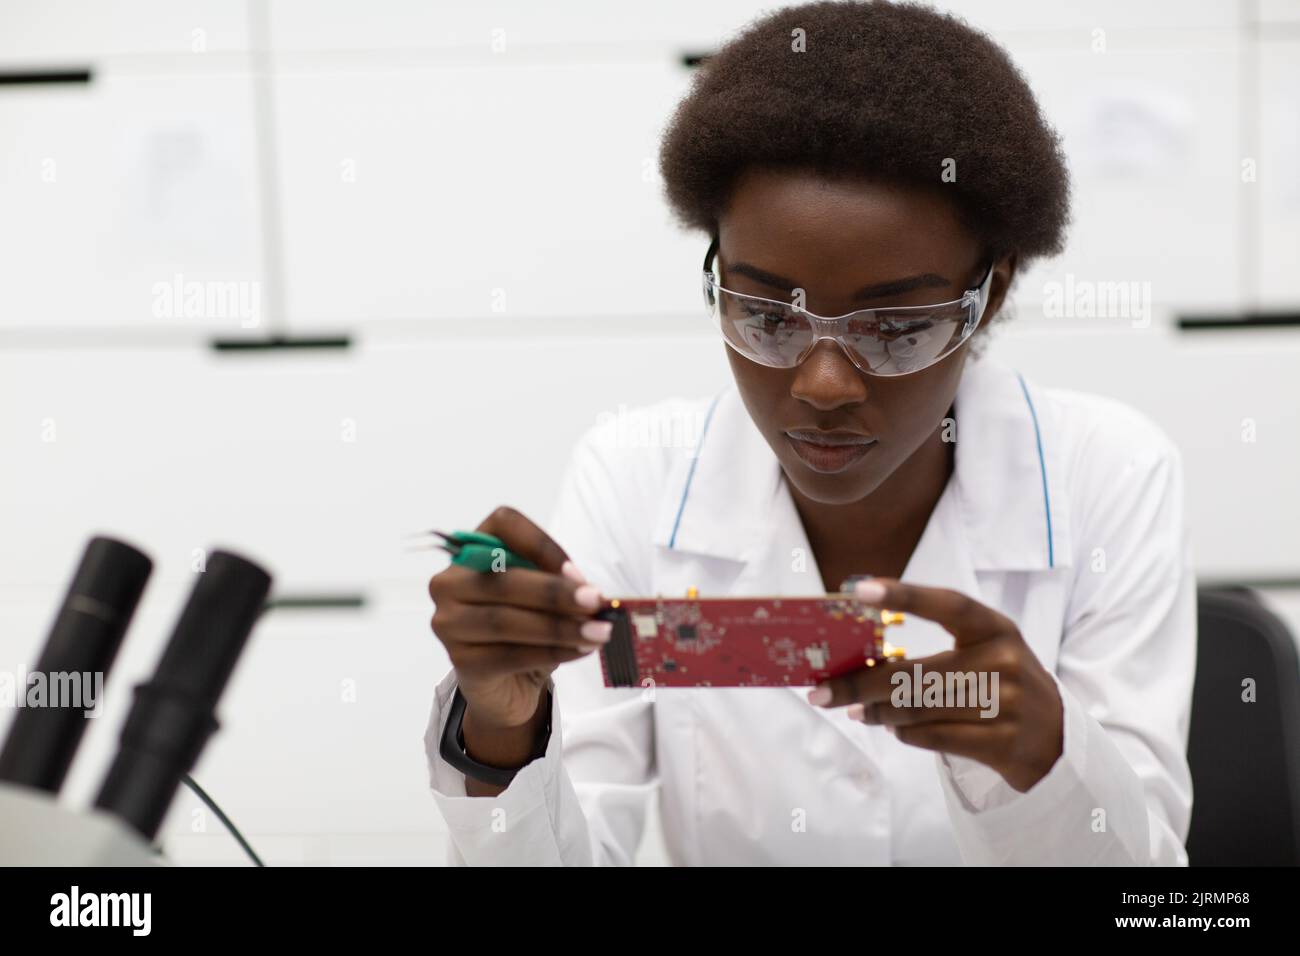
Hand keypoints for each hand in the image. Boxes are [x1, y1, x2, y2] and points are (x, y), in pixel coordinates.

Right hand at [427, 506, 609, 729]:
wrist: (506, 682)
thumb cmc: (525, 626)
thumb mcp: (541, 595)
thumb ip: (558, 584)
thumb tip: (586, 589)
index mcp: (470, 549)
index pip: (503, 525)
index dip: (542, 545)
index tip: (576, 571)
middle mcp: (450, 582)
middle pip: (504, 580)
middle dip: (556, 593)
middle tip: (596, 602)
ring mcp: (449, 623)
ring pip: (506, 621)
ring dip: (560, 627)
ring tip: (597, 632)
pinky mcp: (460, 662)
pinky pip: (510, 655)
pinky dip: (552, 652)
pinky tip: (580, 650)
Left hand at [809, 578, 1063, 791]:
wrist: (1055, 738)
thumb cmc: (1001, 682)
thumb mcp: (983, 651)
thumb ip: (936, 646)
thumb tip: (861, 656)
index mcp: (997, 628)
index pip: (948, 603)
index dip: (904, 594)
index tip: (858, 589)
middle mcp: (1004, 661)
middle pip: (915, 672)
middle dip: (859, 684)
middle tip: (820, 690)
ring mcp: (1006, 704)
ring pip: (917, 708)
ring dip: (876, 711)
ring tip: (854, 709)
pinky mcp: (1002, 743)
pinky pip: (932, 737)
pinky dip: (903, 733)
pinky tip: (890, 726)